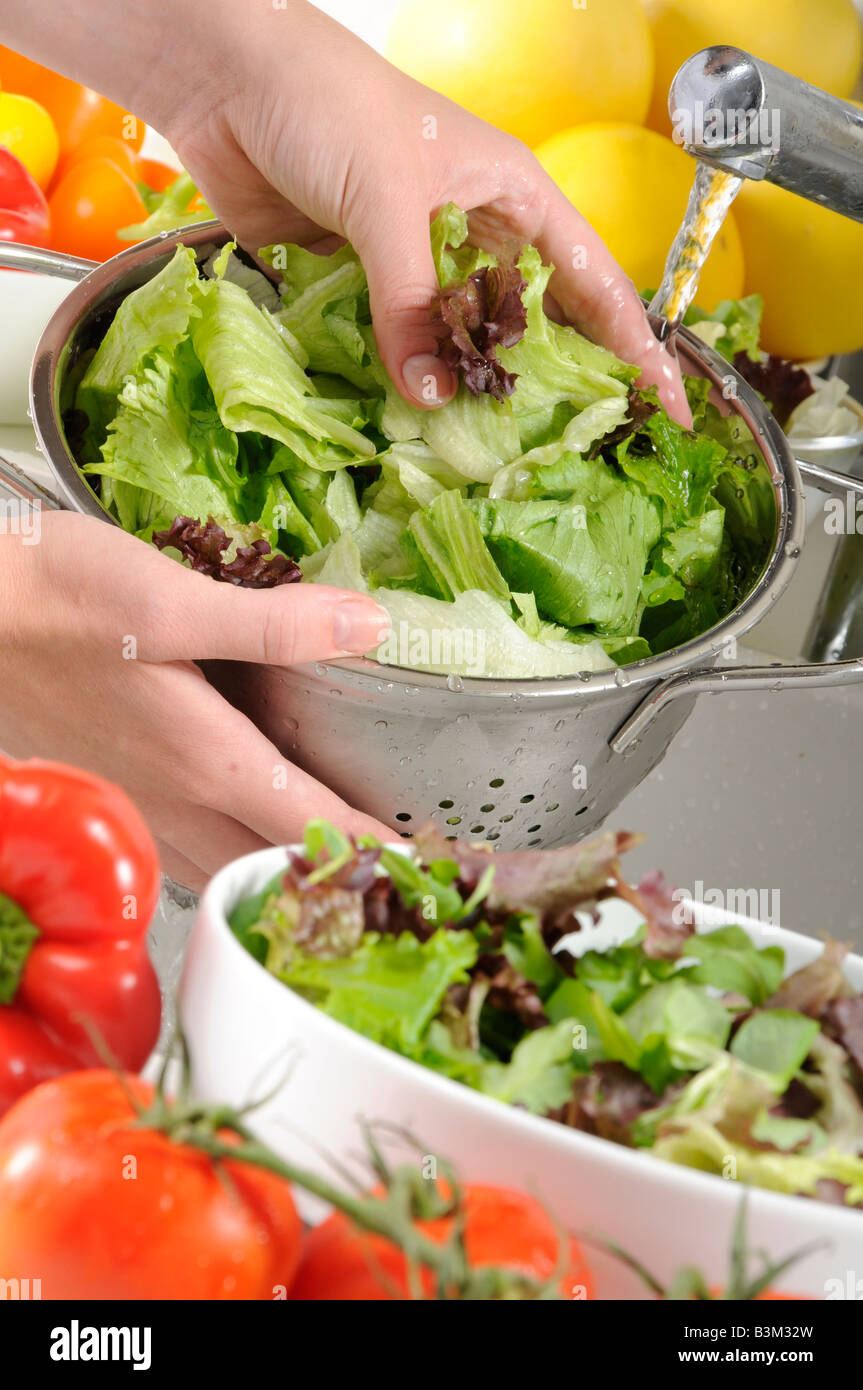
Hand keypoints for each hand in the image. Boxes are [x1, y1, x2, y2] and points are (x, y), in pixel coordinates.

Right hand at [0, 513, 391, 889]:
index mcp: (205, 760)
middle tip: (388, 864)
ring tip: (322, 855)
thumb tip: (370, 626)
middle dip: (333, 871)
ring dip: (274, 869)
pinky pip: (177, 853)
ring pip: (220, 866)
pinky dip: (221, 855)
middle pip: (269, 863)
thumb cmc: (53, 601)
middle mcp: (172, 802)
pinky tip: (230, 829)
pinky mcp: (103, 796)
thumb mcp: (168, 598)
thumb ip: (274, 623)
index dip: (374, 848)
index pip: (310, 826)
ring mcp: (132, 808)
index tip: (428, 867)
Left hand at [161, 1, 689, 422]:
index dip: (637, 346)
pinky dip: (408, 380)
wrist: (228, 80)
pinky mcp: (362, 281)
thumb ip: (412, 304)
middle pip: (536, 322)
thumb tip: (433, 397)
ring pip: (464, 342)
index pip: (595, 282)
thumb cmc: (330, 106)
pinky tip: (418, 424)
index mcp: (513, 195)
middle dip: (559, 383)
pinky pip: (398, 344)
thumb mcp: (389, 203)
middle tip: (583, 450)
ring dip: (477, 390)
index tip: (669, 405)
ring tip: (501, 455)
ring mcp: (417, 260)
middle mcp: (474, 232)